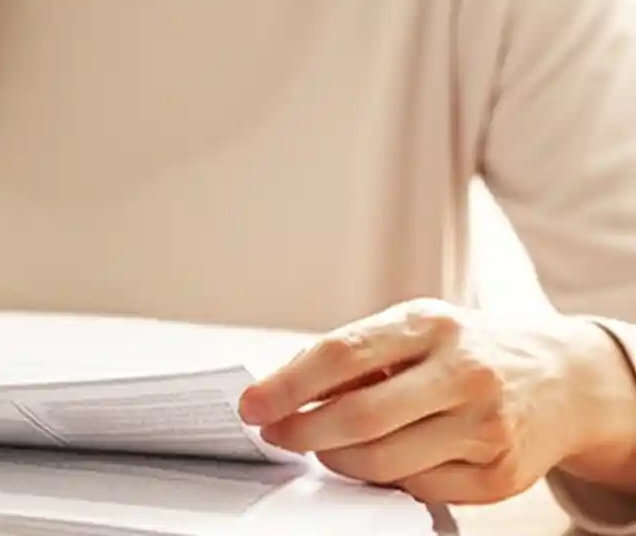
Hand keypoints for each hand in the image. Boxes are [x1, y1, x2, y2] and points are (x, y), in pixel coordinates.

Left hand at [238, 298, 635, 504]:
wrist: (561, 379)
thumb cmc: (465, 350)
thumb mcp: (414, 329)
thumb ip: (354, 354)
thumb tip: (282, 388)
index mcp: (431, 324)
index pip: (341, 354)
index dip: (287, 385)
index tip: (251, 404)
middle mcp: (464, 372)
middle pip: (359, 417)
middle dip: (301, 431)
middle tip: (275, 434)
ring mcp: (486, 426)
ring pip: (382, 462)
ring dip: (336, 460)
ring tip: (323, 447)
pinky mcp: (499, 475)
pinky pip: (415, 488)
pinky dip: (383, 479)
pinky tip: (378, 460)